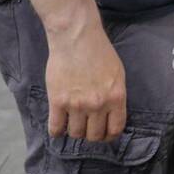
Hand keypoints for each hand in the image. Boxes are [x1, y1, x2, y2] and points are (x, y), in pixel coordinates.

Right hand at [45, 19, 127, 141]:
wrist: (76, 38)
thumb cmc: (99, 52)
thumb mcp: (117, 74)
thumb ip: (115, 96)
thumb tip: (112, 114)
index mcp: (116, 97)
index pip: (115, 129)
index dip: (109, 135)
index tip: (104, 134)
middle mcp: (98, 105)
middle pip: (94, 135)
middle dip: (92, 135)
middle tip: (87, 129)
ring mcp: (77, 105)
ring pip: (76, 133)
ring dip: (75, 131)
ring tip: (73, 123)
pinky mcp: (58, 102)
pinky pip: (56, 128)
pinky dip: (57, 131)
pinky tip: (58, 127)